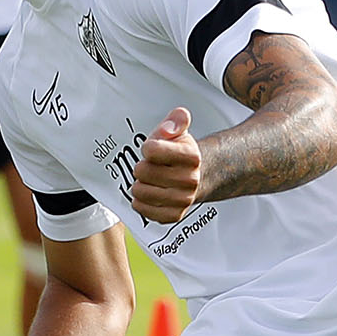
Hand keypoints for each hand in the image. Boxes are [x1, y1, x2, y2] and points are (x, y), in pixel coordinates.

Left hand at [130, 108, 202, 223]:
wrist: (197, 177)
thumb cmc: (180, 154)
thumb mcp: (180, 130)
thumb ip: (176, 120)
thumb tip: (169, 128)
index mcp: (191, 156)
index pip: (151, 150)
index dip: (148, 147)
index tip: (155, 149)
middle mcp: (190, 180)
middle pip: (142, 171)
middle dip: (143, 166)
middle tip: (154, 167)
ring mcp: (183, 200)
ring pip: (139, 191)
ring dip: (140, 184)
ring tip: (152, 180)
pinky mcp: (173, 215)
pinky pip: (141, 209)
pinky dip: (141, 202)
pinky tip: (151, 194)